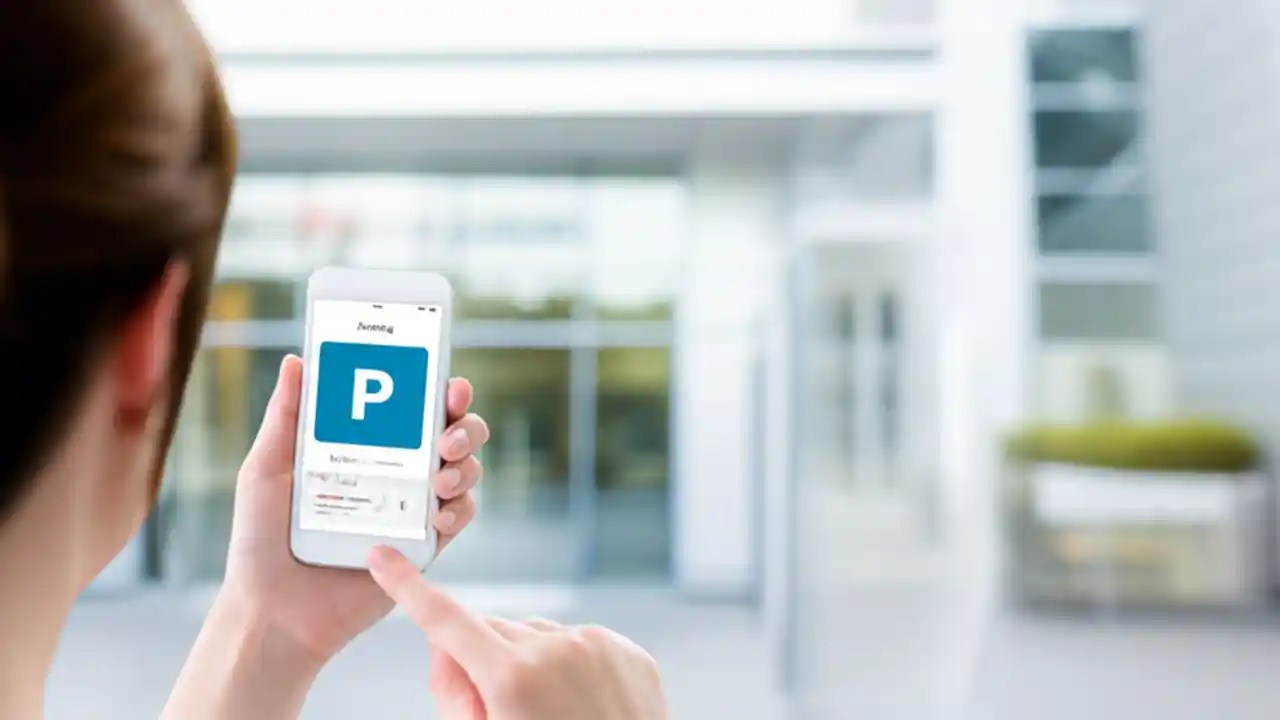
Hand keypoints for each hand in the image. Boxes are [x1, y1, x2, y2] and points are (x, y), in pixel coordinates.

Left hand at [222, 354, 489, 663]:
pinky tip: (438, 512)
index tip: (447, 381)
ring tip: (441, 474)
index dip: (439, 389)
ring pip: (465, 471)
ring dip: (465, 464)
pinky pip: (459, 517)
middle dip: (465, 425)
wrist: (273, 611)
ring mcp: (413, 508)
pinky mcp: (422, 546)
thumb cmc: (261, 540)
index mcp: (366, 446)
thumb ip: (286, 416)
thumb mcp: (266, 469)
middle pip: (453, 433)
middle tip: (448, 434)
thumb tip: (296, 360)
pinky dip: (459, 508)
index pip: (413, 406)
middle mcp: (397, 472)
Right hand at [368, 547, 669, 719]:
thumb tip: (446, 646)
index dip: (407, 586)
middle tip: (497, 708)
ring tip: (548, 709)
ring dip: (530, 661)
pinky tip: (580, 703)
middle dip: (483, 659)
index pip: (444, 619)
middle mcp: (554, 649)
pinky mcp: (626, 649)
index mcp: (511, 677)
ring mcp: (596, 645)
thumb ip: (453, 692)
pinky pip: (580, 642)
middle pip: (491, 631)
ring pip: (537, 635)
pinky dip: (572, 665)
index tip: (383, 556)